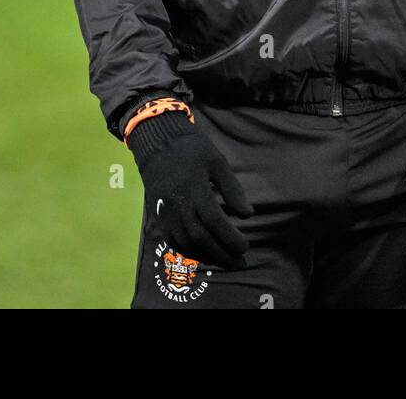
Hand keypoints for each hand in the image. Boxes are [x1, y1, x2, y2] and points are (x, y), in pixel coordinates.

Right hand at [131, 112, 253, 268]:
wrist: (158, 142)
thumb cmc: (192, 150)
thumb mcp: (217, 162)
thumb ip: (232, 189)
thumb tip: (248, 215)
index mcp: (195, 189)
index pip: (215, 222)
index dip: (231, 238)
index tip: (246, 246)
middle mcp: (178, 204)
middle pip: (201, 238)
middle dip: (223, 254)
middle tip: (241, 262)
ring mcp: (166, 212)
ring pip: (186, 243)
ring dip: (207, 256)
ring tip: (225, 261)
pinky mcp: (158, 215)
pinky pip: (172, 242)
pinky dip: (188, 253)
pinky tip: (203, 256)